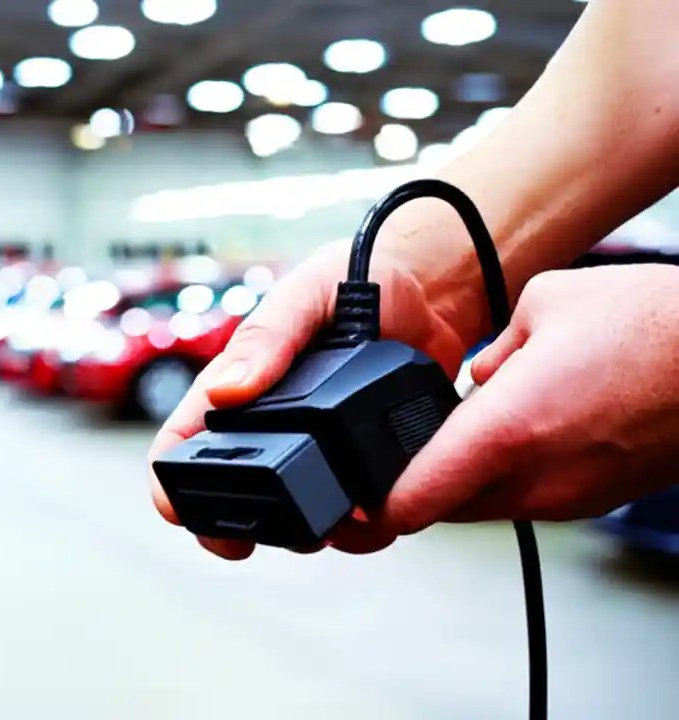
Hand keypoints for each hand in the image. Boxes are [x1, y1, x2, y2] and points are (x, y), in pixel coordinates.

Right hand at [147, 240, 480, 559]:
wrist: (436, 291)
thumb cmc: (358, 277)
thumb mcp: (307, 294)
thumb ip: (268, 338)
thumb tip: (223, 394)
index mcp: (237, 384)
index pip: (182, 443)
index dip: (170, 485)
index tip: (181, 514)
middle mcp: (268, 425)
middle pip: (229, 496)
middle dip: (237, 527)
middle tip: (255, 541)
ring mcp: (315, 450)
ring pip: (290, 516)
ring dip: (303, 533)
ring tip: (329, 527)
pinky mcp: (363, 465)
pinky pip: (353, 513)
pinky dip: (361, 527)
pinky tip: (373, 519)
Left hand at [380, 264, 678, 529]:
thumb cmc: (654, 325)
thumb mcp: (545, 304)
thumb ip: (492, 349)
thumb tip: (478, 377)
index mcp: (507, 431)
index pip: (411, 500)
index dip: (371, 501)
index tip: (351, 489)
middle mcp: (536, 478)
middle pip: (439, 509)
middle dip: (413, 484)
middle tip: (401, 448)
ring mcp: (570, 497)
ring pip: (483, 507)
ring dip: (461, 481)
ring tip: (464, 431)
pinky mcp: (597, 500)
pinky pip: (528, 499)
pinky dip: (506, 477)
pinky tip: (522, 433)